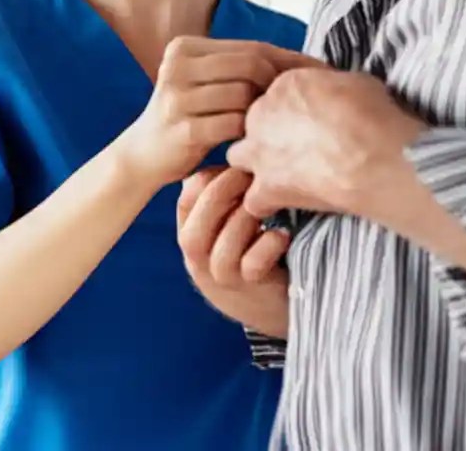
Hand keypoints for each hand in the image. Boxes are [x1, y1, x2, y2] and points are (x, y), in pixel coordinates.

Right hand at [118, 37, 316, 188]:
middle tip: (298, 107)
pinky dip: (249, 134)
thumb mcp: (202, 83)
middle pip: (252, 65)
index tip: (320, 76)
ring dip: (264, 113)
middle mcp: (177, 66)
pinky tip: (252, 144)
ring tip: (270, 128)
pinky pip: (234, 124)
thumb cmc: (187, 118)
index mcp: (183, 47)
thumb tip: (304, 62)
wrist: (142, 156)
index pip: (252, 47)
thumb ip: (237, 68)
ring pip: (245, 94)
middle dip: (280, 85)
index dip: (290, 61)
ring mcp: (177, 97)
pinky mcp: (183, 129)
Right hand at [177, 166, 289, 337]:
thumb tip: (230, 158)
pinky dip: (266, 246)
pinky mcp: (252, 292)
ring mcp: (224, 281)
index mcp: (191, 239)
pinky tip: (282, 235)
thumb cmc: (253, 254)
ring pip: (222, 250)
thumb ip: (223, 202)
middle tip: (247, 175)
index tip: (231, 164)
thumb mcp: (228, 228)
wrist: (274, 307)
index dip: (205, 180)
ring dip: (244, 220)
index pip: (183, 205)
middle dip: (220, 195)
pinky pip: (252, 268)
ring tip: (266, 204)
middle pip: (194, 232)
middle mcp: (200, 263)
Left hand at [227, 68, 426, 221]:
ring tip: (283, 175)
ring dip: (257, 165)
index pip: (277, 95)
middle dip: (269, 134)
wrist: (375, 155)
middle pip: (253, 123)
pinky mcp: (267, 187)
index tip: (311, 122)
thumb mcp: (355, 83)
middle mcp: (262, 114)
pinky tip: (283, 206)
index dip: (293, 111)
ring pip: (240, 157)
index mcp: (284, 85)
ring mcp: (260, 152)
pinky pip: (253, 201)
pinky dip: (265, 205)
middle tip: (297, 147)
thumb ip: (332, 89)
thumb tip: (335, 99)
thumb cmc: (373, 117)